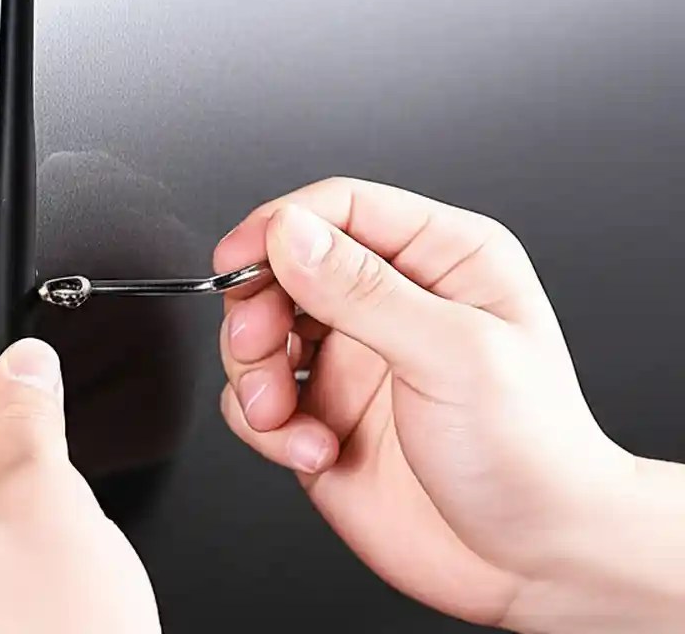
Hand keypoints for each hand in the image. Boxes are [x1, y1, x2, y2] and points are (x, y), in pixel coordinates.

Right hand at [213, 177, 684, 631]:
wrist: (532, 563)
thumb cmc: (532, 454)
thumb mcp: (453, 356)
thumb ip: (365, 291)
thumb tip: (291, 234)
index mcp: (441, 261)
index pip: (341, 209)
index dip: (280, 227)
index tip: (240, 260)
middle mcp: (390, 303)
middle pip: (284, 268)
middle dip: (255, 309)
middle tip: (257, 347)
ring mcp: (351, 361)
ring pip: (258, 334)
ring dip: (252, 376)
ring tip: (280, 415)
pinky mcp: (321, 416)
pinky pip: (255, 402)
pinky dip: (267, 429)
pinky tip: (313, 451)